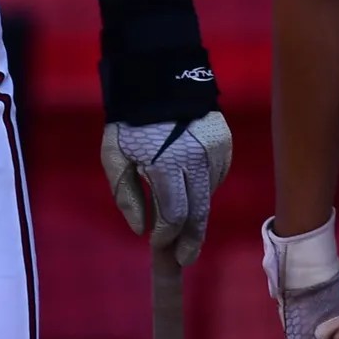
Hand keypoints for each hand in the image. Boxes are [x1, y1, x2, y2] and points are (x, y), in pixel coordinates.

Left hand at [102, 111, 230, 265]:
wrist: (156, 79)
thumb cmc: (129, 123)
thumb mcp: (114, 157)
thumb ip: (126, 195)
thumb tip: (140, 230)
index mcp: (167, 165)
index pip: (175, 215)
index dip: (167, 236)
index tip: (159, 246)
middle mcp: (197, 160)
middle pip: (199, 213)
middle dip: (190, 240)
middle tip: (184, 259)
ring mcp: (215, 151)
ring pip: (209, 195)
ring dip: (196, 212)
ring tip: (184, 224)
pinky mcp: (224, 143)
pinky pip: (217, 176)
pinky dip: (205, 188)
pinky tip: (191, 188)